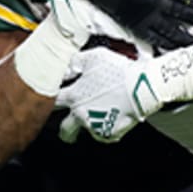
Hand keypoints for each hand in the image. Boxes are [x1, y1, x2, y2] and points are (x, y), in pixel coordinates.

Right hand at [45, 0, 192, 50]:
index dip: (192, 4)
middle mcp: (156, 1)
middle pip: (180, 14)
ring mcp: (145, 14)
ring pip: (170, 30)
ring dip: (183, 36)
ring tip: (192, 41)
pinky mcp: (133, 24)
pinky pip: (153, 37)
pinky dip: (164, 43)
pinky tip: (172, 46)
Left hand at [56, 39, 192, 142]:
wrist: (142, 87)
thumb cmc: (119, 71)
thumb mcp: (93, 58)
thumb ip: (75, 63)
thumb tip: (65, 66)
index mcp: (74, 96)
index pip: (53, 103)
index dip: (50, 102)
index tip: (52, 102)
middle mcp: (81, 115)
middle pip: (64, 130)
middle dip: (65, 129)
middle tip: (69, 127)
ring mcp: (96, 126)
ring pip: (87, 131)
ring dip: (91, 124)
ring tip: (103, 112)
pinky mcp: (110, 134)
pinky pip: (105, 133)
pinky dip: (108, 126)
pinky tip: (115, 114)